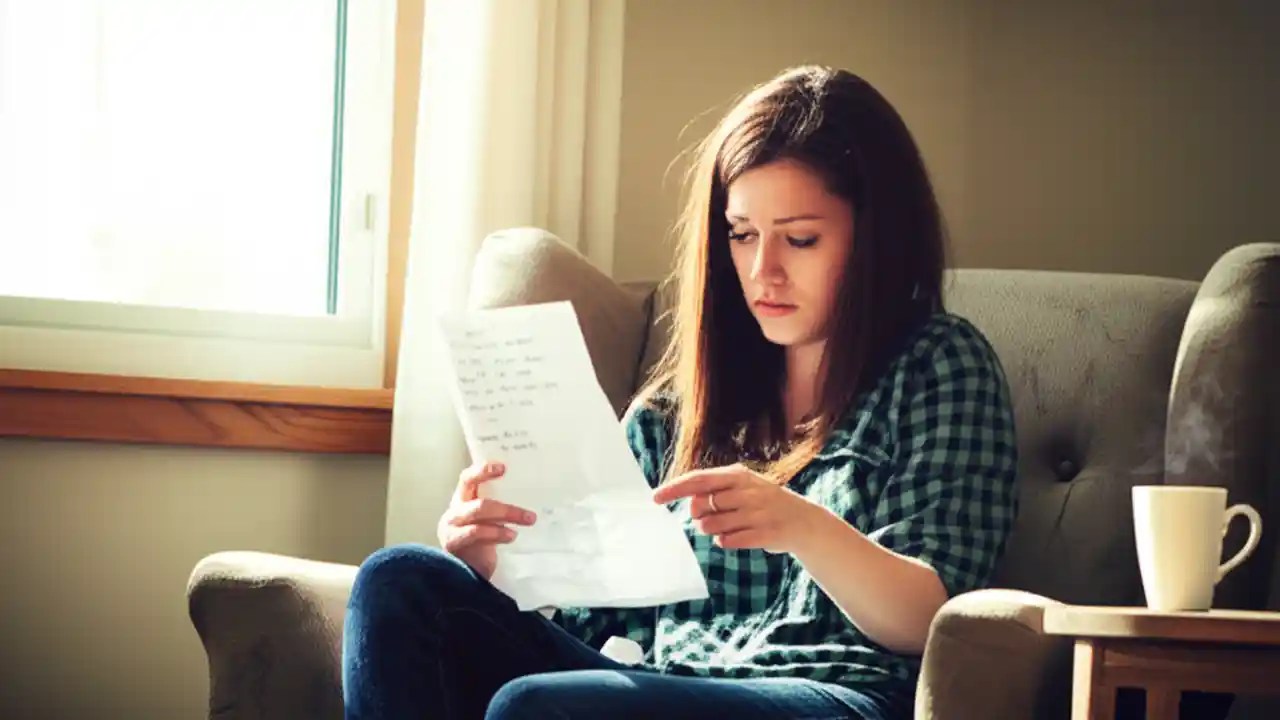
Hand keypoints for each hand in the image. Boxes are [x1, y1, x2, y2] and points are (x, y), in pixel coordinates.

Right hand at [437, 461, 536, 579]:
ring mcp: (452, 525)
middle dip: (505, 504)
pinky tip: (511, 536)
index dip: (483, 470)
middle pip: (476, 496)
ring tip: (527, 521)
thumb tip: (533, 494)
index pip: (469, 478)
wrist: (466, 573)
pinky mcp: (454, 541)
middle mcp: (456, 509)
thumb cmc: (482, 542)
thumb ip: (500, 507)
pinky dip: (496, 532)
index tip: (503, 467)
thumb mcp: (491, 520)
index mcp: (464, 498)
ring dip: (506, 514)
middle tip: (530, 514)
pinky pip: (476, 532)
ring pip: (478, 510)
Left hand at [651, 464, 823, 553]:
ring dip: (713, 531)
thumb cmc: (763, 503)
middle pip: (702, 507)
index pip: (698, 479)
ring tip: (730, 527)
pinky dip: (727, 541)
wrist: (803, 521)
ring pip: (712, 527)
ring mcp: (757, 513)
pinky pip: (728, 542)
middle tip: (713, 517)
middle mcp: (747, 491)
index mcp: (739, 475)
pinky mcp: (764, 534)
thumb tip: (690, 505)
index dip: (675, 488)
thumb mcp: (741, 488)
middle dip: (700, 516)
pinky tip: (738, 536)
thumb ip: (714, 492)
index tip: (655, 497)